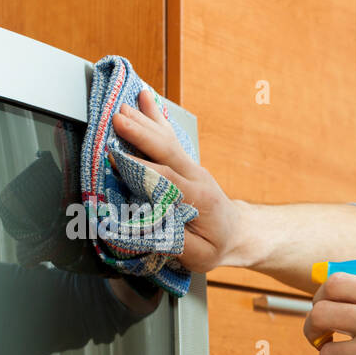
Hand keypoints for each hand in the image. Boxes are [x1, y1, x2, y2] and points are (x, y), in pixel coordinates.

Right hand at [109, 88, 245, 271]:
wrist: (239, 233)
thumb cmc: (216, 246)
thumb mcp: (199, 255)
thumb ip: (177, 243)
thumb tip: (150, 231)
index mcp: (198, 199)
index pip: (166, 181)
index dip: (141, 169)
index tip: (116, 158)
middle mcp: (196, 177)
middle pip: (166, 152)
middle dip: (141, 134)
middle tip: (117, 118)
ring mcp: (192, 167)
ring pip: (166, 140)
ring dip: (144, 121)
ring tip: (123, 105)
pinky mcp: (186, 163)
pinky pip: (169, 137)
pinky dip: (155, 117)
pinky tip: (145, 98)